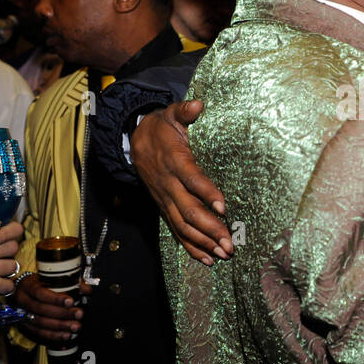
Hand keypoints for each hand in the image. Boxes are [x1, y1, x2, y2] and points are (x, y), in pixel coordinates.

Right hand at [12, 272, 89, 344]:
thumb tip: (86, 290)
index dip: (56, 299)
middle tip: (78, 314)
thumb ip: (69, 282)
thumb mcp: (51, 278)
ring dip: (60, 327)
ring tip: (75, 326)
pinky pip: (39, 333)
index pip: (40, 293)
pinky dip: (54, 336)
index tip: (70, 301)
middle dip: (62, 314)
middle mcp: (22, 300)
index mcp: (28, 285)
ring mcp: (22, 314)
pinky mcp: (25, 325)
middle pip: (41, 309)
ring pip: (40, 323)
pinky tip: (66, 335)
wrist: (23, 291)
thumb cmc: (40, 283)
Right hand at [131, 99, 232, 265]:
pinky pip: (176, 230)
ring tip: (224, 254)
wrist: (133, 141)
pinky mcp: (165, 207)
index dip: (207, 193)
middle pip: (189, 210)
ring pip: (183, 225)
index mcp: (174, 161)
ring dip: (204, 242)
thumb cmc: (161, 128)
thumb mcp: (171, 114)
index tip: (223, 206)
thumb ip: (184, 110)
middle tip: (229, 244)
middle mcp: (169, 185)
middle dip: (210, 229)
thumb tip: (198, 104)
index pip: (192, 179)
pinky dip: (191, 246)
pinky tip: (207, 259)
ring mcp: (166, 199)